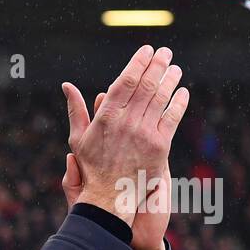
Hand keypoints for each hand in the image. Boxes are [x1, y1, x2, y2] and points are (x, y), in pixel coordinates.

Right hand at [61, 45, 188, 225]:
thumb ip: (76, 110)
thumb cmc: (92, 168)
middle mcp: (126, 122)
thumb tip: (67, 85)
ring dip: (170, 80)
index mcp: (107, 116)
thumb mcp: (79, 138)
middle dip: (157, 65)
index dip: (138, 62)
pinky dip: (178, 103)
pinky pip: (172, 118)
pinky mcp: (160, 147)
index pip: (126, 80)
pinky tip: (182, 92)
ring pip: (161, 98)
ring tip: (175, 68)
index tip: (147, 50)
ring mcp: (145, 134)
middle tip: (165, 52)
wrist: (110, 199)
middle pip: (146, 85)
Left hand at [63, 89, 172, 249]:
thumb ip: (74, 179)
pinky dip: (171, 119)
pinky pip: (165, 137)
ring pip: (149, 122)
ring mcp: (143, 155)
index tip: (101, 96)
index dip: (102, 110)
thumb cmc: (102, 216)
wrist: (126, 234)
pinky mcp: (160, 165)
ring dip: (154, 99)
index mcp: (105, 156)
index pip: (104, 128)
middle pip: (128, 117)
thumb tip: (68, 160)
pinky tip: (178, 102)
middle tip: (135, 76)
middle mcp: (125, 152)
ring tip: (160, 82)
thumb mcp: (82, 197)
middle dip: (131, 97)